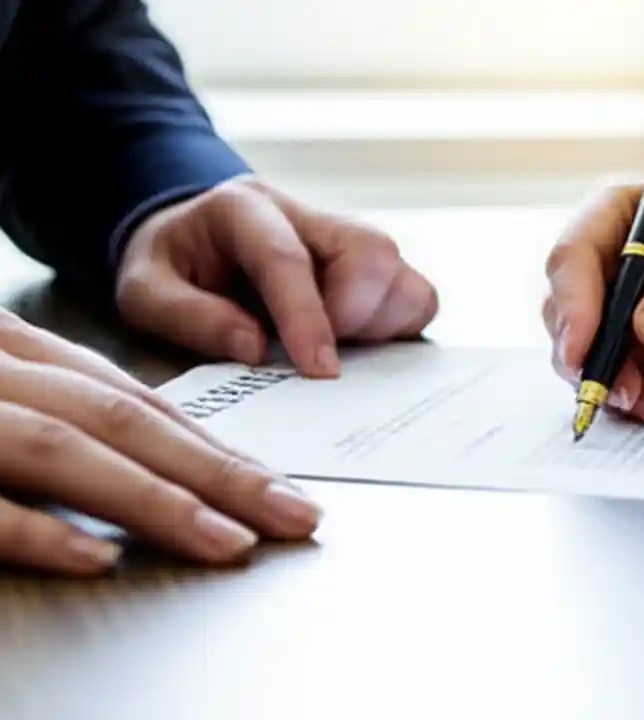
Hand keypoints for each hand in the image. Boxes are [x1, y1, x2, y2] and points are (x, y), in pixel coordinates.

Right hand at [0, 309, 320, 575]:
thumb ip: (56, 416)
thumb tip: (148, 464)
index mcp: (17, 354)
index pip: (134, 402)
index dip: (214, 448)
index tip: (281, 490)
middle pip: (123, 419)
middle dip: (220, 471)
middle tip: (297, 516)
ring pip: (64, 447)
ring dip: (158, 498)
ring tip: (232, 541)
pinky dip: (40, 531)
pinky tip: (100, 558)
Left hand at [116, 176, 438, 376]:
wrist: (189, 236)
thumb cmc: (170, 265)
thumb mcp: (143, 291)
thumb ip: (189, 317)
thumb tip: (254, 349)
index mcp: (243, 207)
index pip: (288, 258)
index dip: (308, 317)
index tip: (320, 370)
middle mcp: (305, 212)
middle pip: (368, 247)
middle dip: (356, 312)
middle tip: (321, 356)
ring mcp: (344, 234)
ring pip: (398, 265)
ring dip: (380, 319)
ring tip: (338, 347)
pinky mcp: (370, 263)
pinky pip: (413, 291)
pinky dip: (398, 323)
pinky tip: (360, 343)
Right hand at [542, 185, 643, 422]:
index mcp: (620, 215)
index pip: (573, 257)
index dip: (572, 306)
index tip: (583, 352)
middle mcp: (605, 264)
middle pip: (567, 317)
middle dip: (597, 363)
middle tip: (629, 394)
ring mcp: (615, 312)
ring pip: (591, 360)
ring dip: (627, 390)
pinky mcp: (631, 353)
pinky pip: (624, 384)